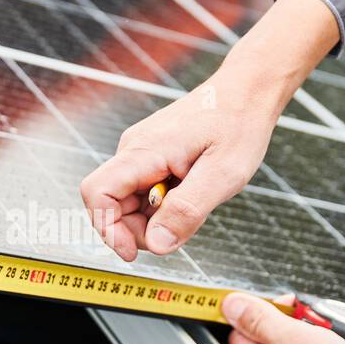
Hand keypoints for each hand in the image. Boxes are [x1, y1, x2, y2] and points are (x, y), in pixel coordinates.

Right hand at [79, 77, 278, 260]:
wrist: (247, 92)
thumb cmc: (239, 124)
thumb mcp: (222, 175)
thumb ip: (187, 211)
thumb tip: (156, 245)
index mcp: (144, 152)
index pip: (97, 192)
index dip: (107, 228)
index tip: (133, 252)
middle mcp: (134, 151)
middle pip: (113, 205)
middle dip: (140, 230)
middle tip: (181, 230)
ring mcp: (142, 153)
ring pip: (130, 202)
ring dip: (156, 218)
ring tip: (195, 203)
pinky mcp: (152, 157)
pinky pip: (145, 192)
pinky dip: (164, 205)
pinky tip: (191, 193)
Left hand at [223, 292, 344, 343]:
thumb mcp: (290, 338)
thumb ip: (258, 319)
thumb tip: (231, 306)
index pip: (240, 336)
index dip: (255, 313)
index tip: (275, 302)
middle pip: (268, 340)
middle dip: (286, 320)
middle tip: (304, 315)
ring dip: (308, 331)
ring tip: (324, 330)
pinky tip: (336, 343)